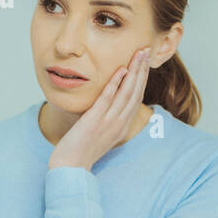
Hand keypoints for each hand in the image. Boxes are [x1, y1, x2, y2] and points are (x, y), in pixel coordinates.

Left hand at [48, 45, 151, 171]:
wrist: (71, 167)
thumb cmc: (82, 151)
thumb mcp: (101, 133)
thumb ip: (107, 119)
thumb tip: (108, 103)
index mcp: (122, 125)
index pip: (137, 96)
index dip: (142, 77)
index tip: (145, 60)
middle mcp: (120, 123)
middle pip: (136, 91)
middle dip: (142, 69)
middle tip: (147, 49)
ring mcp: (108, 122)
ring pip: (126, 93)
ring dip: (134, 71)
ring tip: (139, 54)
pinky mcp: (95, 121)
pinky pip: (107, 99)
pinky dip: (115, 84)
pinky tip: (120, 70)